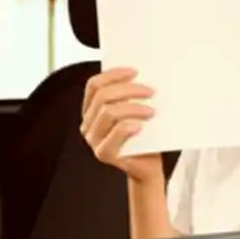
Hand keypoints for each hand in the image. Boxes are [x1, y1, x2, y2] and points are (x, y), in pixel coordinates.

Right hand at [80, 67, 161, 182]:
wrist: (147, 167)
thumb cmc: (144, 137)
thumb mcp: (136, 111)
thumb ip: (131, 96)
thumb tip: (144, 75)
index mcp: (91, 110)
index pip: (94, 85)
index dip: (113, 75)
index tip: (135, 71)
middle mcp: (88, 124)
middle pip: (102, 96)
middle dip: (129, 89)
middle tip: (151, 91)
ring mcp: (93, 140)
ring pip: (108, 112)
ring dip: (133, 108)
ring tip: (152, 111)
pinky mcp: (103, 153)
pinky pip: (114, 133)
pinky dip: (128, 126)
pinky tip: (141, 126)